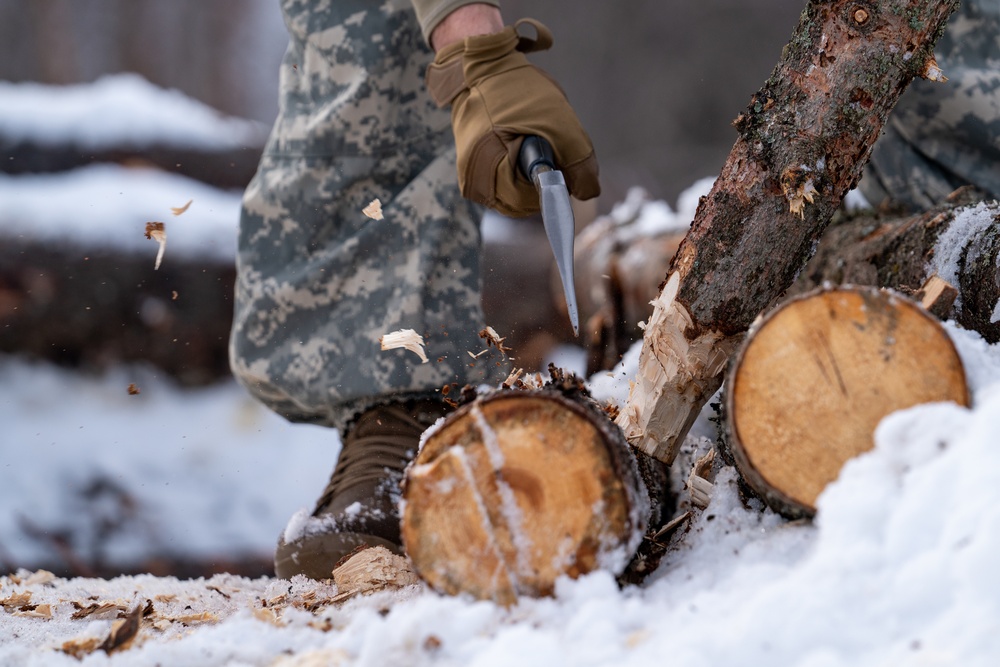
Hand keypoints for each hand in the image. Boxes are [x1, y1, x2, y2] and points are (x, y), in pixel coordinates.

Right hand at [426, 18, 599, 217]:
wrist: (483, 66)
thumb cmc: (518, 89)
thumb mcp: (559, 121)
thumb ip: (579, 160)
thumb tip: (587, 192)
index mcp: (487, 170)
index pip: (529, 202)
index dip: (552, 184)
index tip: (558, 160)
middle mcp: (473, 181)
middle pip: (521, 203)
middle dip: (540, 181)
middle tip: (544, 146)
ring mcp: (470, 177)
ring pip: (514, 196)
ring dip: (530, 176)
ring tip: (528, 141)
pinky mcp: (472, 170)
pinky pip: (503, 184)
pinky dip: (518, 171)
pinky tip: (518, 145)